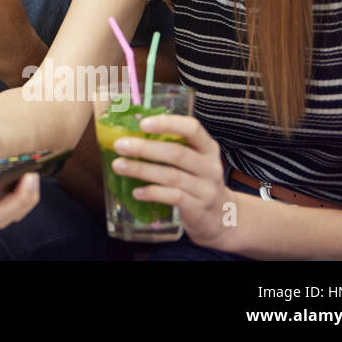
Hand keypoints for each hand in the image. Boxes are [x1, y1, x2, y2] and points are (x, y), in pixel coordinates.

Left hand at [109, 114, 232, 249]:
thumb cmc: (198, 183)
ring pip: (171, 176)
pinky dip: (153, 193)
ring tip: (118, 166)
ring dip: (142, 170)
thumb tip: (129, 135)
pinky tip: (136, 192)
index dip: (168, 124)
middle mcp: (210, 167)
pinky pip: (173, 197)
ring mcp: (206, 189)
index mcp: (208, 148)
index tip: (142, 123)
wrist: (223, 218)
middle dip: (145, 148)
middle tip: (119, 144)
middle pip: (177, 153)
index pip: (192, 129)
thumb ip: (171, 148)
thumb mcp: (194, 162)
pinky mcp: (198, 208)